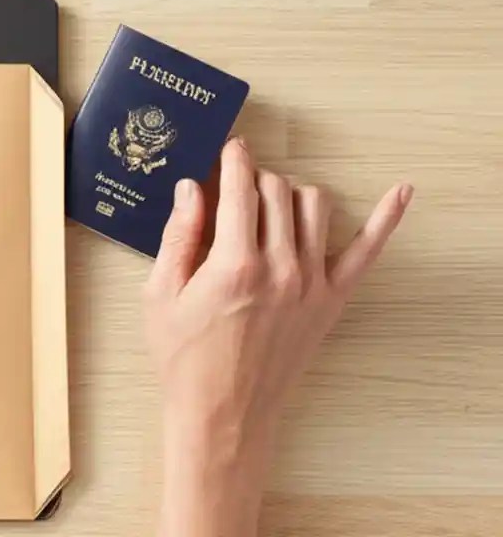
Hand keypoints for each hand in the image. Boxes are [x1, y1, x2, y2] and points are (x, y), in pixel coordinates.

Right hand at [146, 138, 411, 536]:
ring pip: (313, 206)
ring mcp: (311, 284)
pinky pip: (366, 252)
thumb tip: (192, 188)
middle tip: (237, 188)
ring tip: (270, 206)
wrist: (223, 414)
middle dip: (255, 179)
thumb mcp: (160, 295)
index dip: (234, 160)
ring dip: (290, 194)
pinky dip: (385, 219)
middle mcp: (279, 268)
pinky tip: (400, 192)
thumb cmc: (184, 358)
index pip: (240, 190)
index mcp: (233, 265)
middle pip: (276, 191)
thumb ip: (178, 236)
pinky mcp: (331, 301)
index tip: (230, 147)